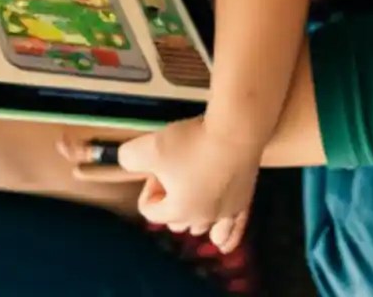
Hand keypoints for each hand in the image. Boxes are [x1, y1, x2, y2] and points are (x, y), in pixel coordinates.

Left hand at [68, 117, 259, 252]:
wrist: (236, 130)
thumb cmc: (192, 142)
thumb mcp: (147, 147)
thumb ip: (128, 158)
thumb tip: (127, 161)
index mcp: (178, 211)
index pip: (149, 210)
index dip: (149, 186)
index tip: (159, 164)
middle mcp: (203, 218)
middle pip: (176, 220)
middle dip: (170, 199)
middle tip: (177, 169)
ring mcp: (227, 212)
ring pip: (202, 226)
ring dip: (193, 215)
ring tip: (194, 192)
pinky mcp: (244, 200)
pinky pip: (233, 228)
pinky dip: (225, 236)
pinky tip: (222, 243)